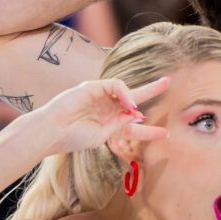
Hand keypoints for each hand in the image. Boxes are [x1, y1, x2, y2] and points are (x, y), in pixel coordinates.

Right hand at [42, 75, 169, 157]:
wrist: (52, 132)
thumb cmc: (72, 138)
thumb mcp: (102, 136)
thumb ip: (120, 125)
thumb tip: (139, 113)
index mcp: (111, 125)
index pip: (135, 126)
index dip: (150, 131)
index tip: (166, 135)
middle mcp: (108, 109)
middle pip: (135, 99)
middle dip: (152, 90)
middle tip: (168, 81)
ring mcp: (101, 96)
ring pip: (126, 90)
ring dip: (136, 98)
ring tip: (137, 111)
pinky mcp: (94, 86)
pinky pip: (116, 85)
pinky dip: (125, 94)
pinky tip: (128, 105)